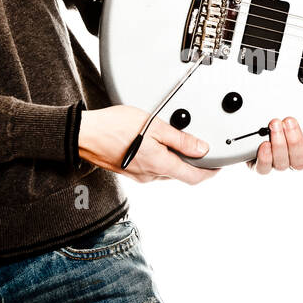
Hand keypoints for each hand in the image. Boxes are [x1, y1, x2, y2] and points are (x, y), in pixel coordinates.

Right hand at [79, 106, 217, 184]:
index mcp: (160, 165)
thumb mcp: (154, 126)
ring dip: (175, 161)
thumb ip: (180, 140)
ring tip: (177, 142)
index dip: (210, 173)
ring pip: (166, 171)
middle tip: (201, 149)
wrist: (84, 135)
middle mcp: (151, 175)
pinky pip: (152, 168)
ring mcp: (139, 175)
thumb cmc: (114, 127)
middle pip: (180, 174)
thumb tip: (202, 149)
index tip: (218, 165)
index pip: (194, 177)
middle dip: (193, 164)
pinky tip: (156, 144)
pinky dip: (160, 159)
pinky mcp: (129, 171)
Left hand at [248, 117, 302, 179]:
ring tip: (275, 125)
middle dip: (294, 141)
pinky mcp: (262, 166)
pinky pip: (264, 168)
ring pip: (282, 164)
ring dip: (279, 144)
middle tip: (289, 122)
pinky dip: (265, 157)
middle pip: (299, 162)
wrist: (263, 122)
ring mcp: (279, 164)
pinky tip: (265, 144)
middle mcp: (296, 162)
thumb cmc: (290, 119)